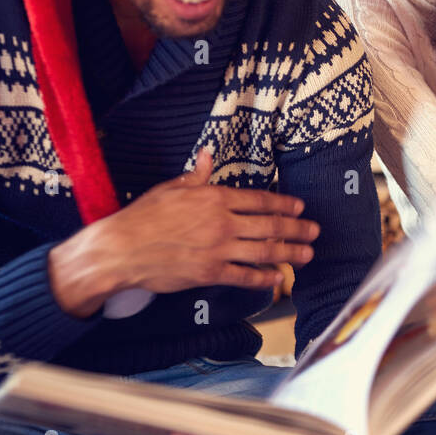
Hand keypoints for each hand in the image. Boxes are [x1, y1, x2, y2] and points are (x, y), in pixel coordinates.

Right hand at [49, 148, 319, 317]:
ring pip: (263, 251)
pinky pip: (244, 276)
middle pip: (269, 226)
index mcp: (214, 198)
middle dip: (296, 229)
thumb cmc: (143, 216)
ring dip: (289, 253)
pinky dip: (263, 278)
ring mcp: (218, 249)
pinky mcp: (209, 273)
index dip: (283, 204)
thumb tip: (209, 154)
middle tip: (314, 231)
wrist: (120, 249)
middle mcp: (222, 223)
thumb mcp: (171, 188)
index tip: (300, 207)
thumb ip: (197, 175)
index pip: (259, 200)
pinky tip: (277, 279)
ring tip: (307, 255)